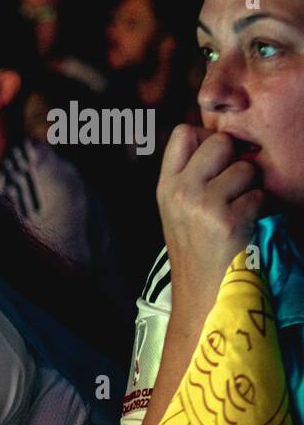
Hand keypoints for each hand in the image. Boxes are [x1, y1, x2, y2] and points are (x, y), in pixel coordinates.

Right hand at [156, 126, 263, 317]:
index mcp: (165, 186)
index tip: (216, 159)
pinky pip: (259, 194)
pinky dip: (260, 209)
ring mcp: (202, 204)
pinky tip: (246, 225)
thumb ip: (190, 176)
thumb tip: (221, 143)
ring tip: (239, 209)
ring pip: (244, 167)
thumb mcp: (177, 209)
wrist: (203, 292)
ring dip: (250, 186)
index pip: (183, 132)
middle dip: (234, 159)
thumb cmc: (197, 249)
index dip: (207, 137)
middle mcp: (179, 191)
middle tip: (232, 185)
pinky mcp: (228, 219)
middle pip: (218, 141)